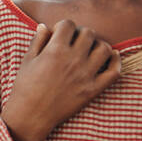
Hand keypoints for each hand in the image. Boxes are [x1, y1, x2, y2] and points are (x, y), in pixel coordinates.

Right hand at [2, 19, 120, 140]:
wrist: (30, 116)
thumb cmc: (25, 88)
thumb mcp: (27, 61)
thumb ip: (37, 41)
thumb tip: (44, 25)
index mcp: (55, 50)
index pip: (68, 24)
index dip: (63, 26)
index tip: (59, 34)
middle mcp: (73, 60)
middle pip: (88, 33)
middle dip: (81, 34)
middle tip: (74, 42)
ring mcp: (85, 75)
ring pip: (104, 48)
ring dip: (98, 45)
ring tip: (90, 50)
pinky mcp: (93, 90)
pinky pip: (114, 71)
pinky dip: (116, 61)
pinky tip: (111, 57)